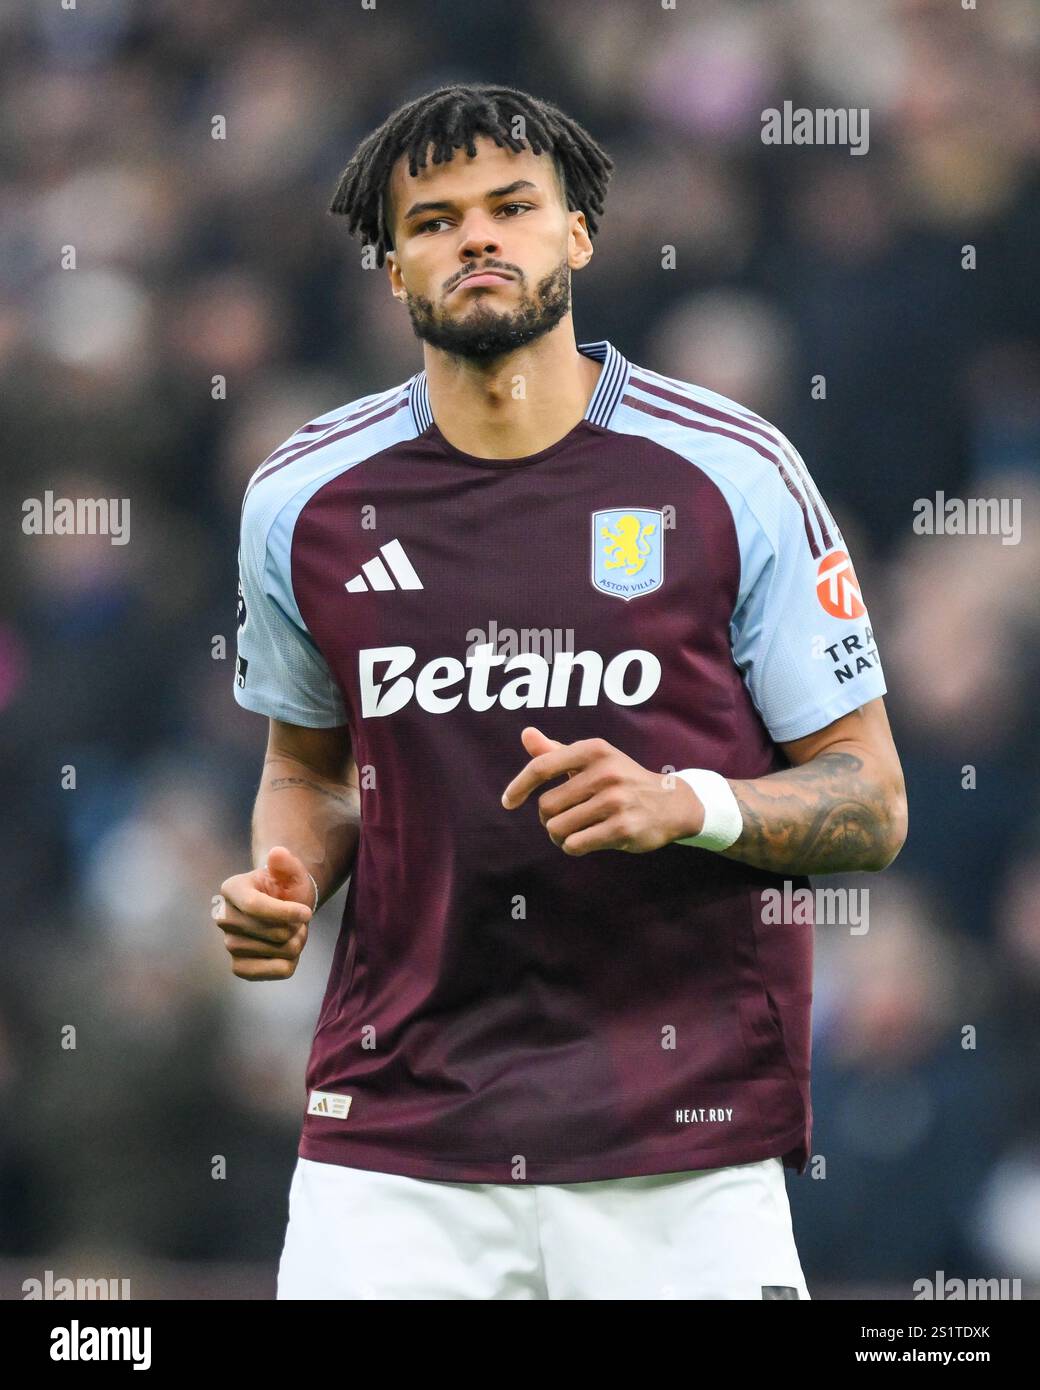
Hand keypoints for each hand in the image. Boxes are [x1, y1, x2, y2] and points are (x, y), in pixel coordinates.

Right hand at [212, 845, 314, 979]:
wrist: (284, 910)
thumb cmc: (285, 888)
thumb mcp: (291, 871)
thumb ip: (286, 862)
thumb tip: (277, 853)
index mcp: (231, 889)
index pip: (254, 905)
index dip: (285, 912)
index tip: (308, 913)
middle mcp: (224, 918)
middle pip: (271, 932)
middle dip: (295, 926)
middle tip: (299, 919)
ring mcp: (229, 944)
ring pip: (279, 951)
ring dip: (296, 942)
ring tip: (293, 931)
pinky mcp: (239, 967)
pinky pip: (275, 972)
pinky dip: (291, 962)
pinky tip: (287, 951)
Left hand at [500, 727, 703, 854]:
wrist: (671, 803)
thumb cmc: (622, 780)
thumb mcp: (593, 760)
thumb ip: (556, 751)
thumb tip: (526, 734)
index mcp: (594, 750)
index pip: (542, 767)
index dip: (519, 786)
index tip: (508, 802)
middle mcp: (605, 772)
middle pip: (546, 806)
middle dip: (548, 818)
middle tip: (563, 819)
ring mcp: (615, 801)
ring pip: (558, 828)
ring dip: (559, 836)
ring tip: (573, 832)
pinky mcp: (622, 828)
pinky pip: (575, 844)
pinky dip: (572, 847)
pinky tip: (585, 841)